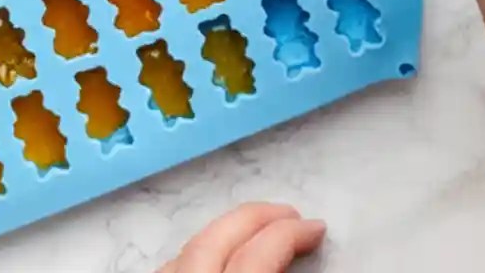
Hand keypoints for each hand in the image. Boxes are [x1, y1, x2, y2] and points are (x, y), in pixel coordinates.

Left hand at [160, 203, 324, 272]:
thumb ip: (279, 272)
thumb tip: (295, 255)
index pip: (258, 253)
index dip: (292, 235)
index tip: (315, 229)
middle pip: (214, 239)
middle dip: (255, 218)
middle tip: (289, 216)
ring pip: (184, 250)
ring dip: (221, 233)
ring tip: (252, 231)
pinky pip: (169, 269)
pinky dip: (193, 256)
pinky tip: (208, 259)